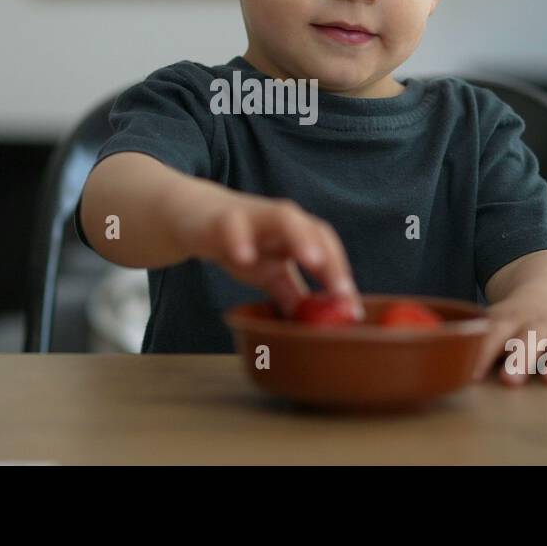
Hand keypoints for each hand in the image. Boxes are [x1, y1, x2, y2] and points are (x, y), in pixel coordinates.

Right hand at [171, 188, 359, 318]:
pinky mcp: (223, 218)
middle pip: (315, 229)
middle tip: (341, 288)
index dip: (341, 275)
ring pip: (283, 218)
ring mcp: (255, 216)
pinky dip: (240, 240)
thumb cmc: (242, 242)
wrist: (194, 217)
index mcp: (298, 235)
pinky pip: (233, 226)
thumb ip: (292, 296)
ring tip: (311, 260)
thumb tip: (317, 329)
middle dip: (331, 257)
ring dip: (300, 237)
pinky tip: (244, 257)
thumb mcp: (269, 274)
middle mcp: (282, 222)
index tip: (351, 307)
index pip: (328, 249)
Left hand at [473, 297, 546, 386]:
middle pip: (528, 339)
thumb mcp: (492, 324)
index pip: (493, 335)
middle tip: (510, 380)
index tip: (473, 377)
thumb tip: (445, 369)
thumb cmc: (511, 324)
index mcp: (508, 319)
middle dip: (519, 358)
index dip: (483, 355)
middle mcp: (536, 323)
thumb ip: (476, 343)